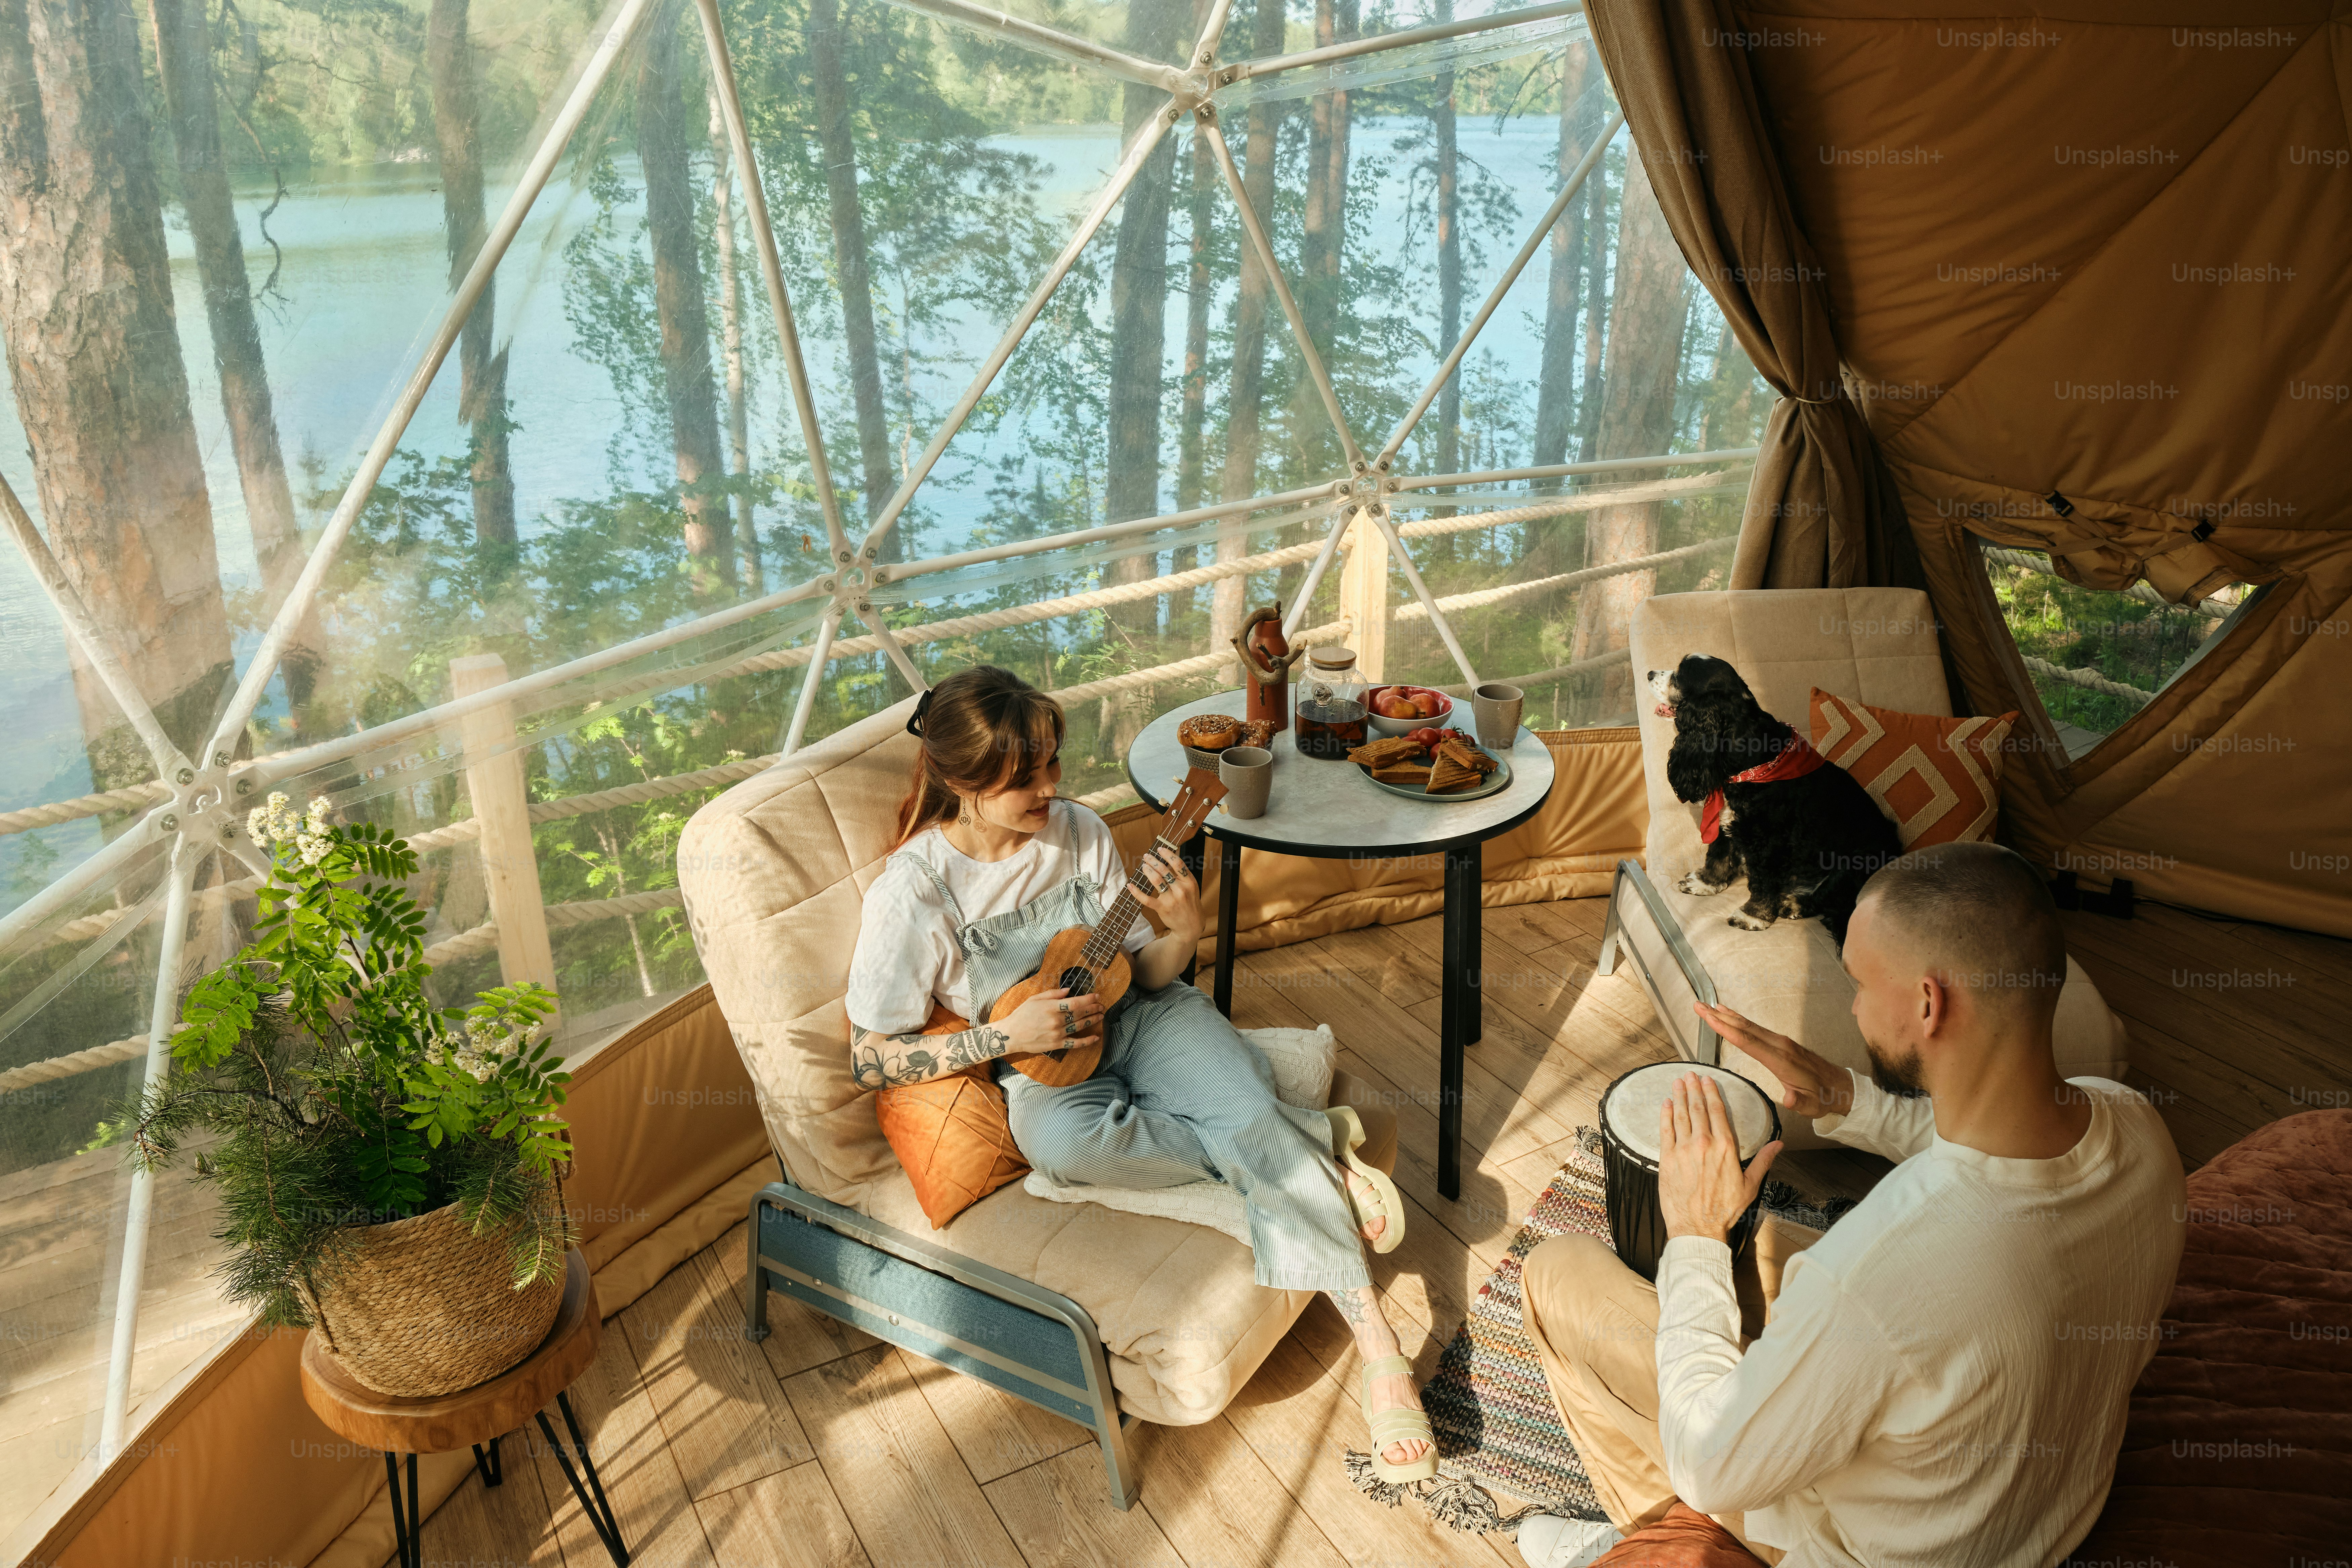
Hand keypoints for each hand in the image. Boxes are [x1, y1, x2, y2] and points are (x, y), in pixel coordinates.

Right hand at [1001, 988, 1103, 1057]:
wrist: (1011, 1034)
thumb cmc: (1022, 1014)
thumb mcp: (1034, 999)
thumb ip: (1052, 994)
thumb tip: (1069, 990)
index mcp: (1051, 1007)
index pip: (1075, 1002)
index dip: (1089, 999)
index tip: (1097, 996)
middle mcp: (1056, 1021)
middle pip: (1080, 1013)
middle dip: (1093, 1008)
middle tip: (1102, 1005)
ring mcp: (1057, 1034)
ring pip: (1080, 1026)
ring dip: (1092, 1020)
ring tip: (1101, 1015)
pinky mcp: (1057, 1045)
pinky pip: (1075, 1043)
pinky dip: (1087, 1041)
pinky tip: (1096, 1037)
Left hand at [1131, 845, 1200, 943]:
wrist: (1191, 926)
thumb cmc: (1189, 904)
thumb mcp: (1191, 888)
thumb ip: (1182, 876)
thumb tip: (1167, 860)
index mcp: (1189, 882)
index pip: (1178, 863)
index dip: (1167, 854)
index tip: (1159, 849)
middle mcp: (1181, 889)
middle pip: (1164, 870)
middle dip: (1153, 861)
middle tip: (1146, 856)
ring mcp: (1171, 900)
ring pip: (1156, 880)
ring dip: (1147, 870)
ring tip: (1143, 866)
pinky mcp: (1162, 908)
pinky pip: (1146, 899)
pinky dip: (1136, 891)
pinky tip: (1130, 885)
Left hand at [1658, 1072, 1782, 1243]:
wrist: (1698, 1227)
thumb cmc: (1725, 1209)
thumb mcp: (1750, 1185)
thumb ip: (1763, 1160)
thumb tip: (1778, 1144)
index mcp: (1725, 1147)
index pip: (1717, 1111)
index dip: (1711, 1093)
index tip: (1707, 1080)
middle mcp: (1704, 1144)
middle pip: (1697, 1109)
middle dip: (1693, 1089)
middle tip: (1689, 1074)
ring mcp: (1683, 1150)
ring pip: (1681, 1116)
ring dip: (1679, 1096)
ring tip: (1678, 1082)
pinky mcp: (1667, 1159)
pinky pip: (1666, 1131)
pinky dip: (1665, 1115)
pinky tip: (1666, 1104)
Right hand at [1695, 1001, 1852, 1120]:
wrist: (1839, 1087)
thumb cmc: (1822, 1098)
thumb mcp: (1811, 1106)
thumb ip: (1798, 1102)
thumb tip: (1789, 1100)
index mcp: (1781, 1060)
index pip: (1748, 1041)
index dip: (1727, 1029)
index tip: (1710, 1018)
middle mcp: (1780, 1045)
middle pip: (1744, 1027)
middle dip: (1719, 1016)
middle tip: (1699, 1006)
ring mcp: (1781, 1042)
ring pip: (1749, 1025)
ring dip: (1727, 1015)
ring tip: (1708, 1007)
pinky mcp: (1782, 1042)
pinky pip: (1756, 1028)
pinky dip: (1740, 1020)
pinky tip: (1731, 1016)